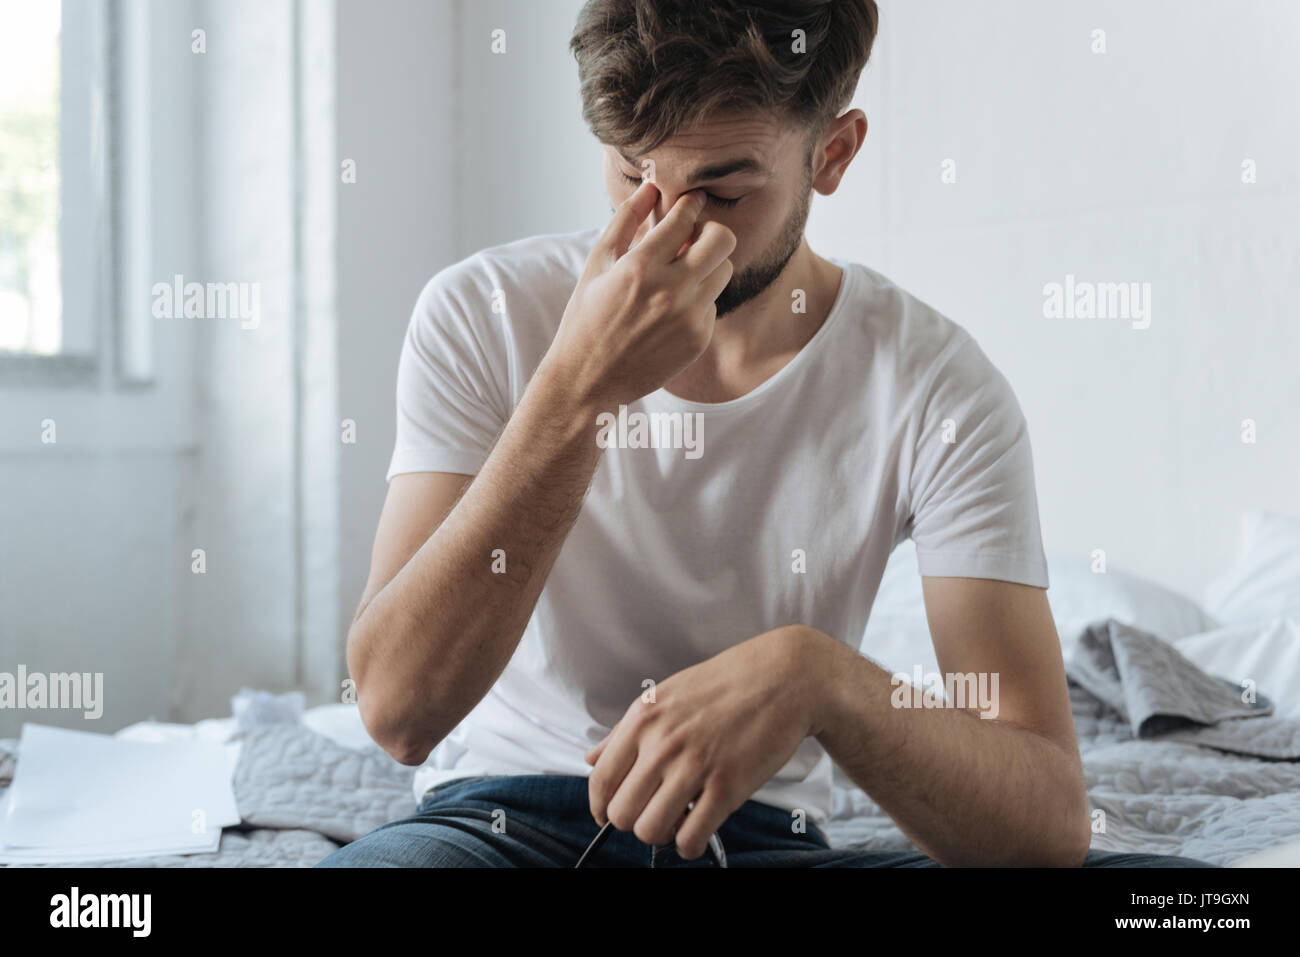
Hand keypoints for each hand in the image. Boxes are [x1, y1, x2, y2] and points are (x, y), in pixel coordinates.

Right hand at [543, 180, 735, 410]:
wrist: (588, 380)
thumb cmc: (586, 319)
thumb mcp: (597, 265)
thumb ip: (625, 222)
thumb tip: (650, 188)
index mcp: (641, 267)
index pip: (685, 218)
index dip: (691, 203)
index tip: (691, 201)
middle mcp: (671, 291)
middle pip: (722, 240)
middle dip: (710, 232)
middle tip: (693, 238)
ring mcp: (689, 317)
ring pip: (724, 271)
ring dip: (706, 266)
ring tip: (679, 276)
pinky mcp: (699, 339)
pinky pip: (713, 304)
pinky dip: (697, 300)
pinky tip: (670, 312)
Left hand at [585, 625, 826, 859]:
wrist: (784, 678)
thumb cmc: (726, 684)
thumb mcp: (665, 695)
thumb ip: (625, 730)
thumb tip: (592, 758)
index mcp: (643, 720)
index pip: (600, 780)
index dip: (600, 808)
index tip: (608, 816)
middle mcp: (662, 744)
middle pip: (621, 813)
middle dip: (633, 822)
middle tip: (653, 814)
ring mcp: (695, 766)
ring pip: (651, 830)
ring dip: (661, 835)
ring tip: (677, 822)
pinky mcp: (727, 787)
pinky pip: (691, 838)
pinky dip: (690, 845)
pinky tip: (698, 830)